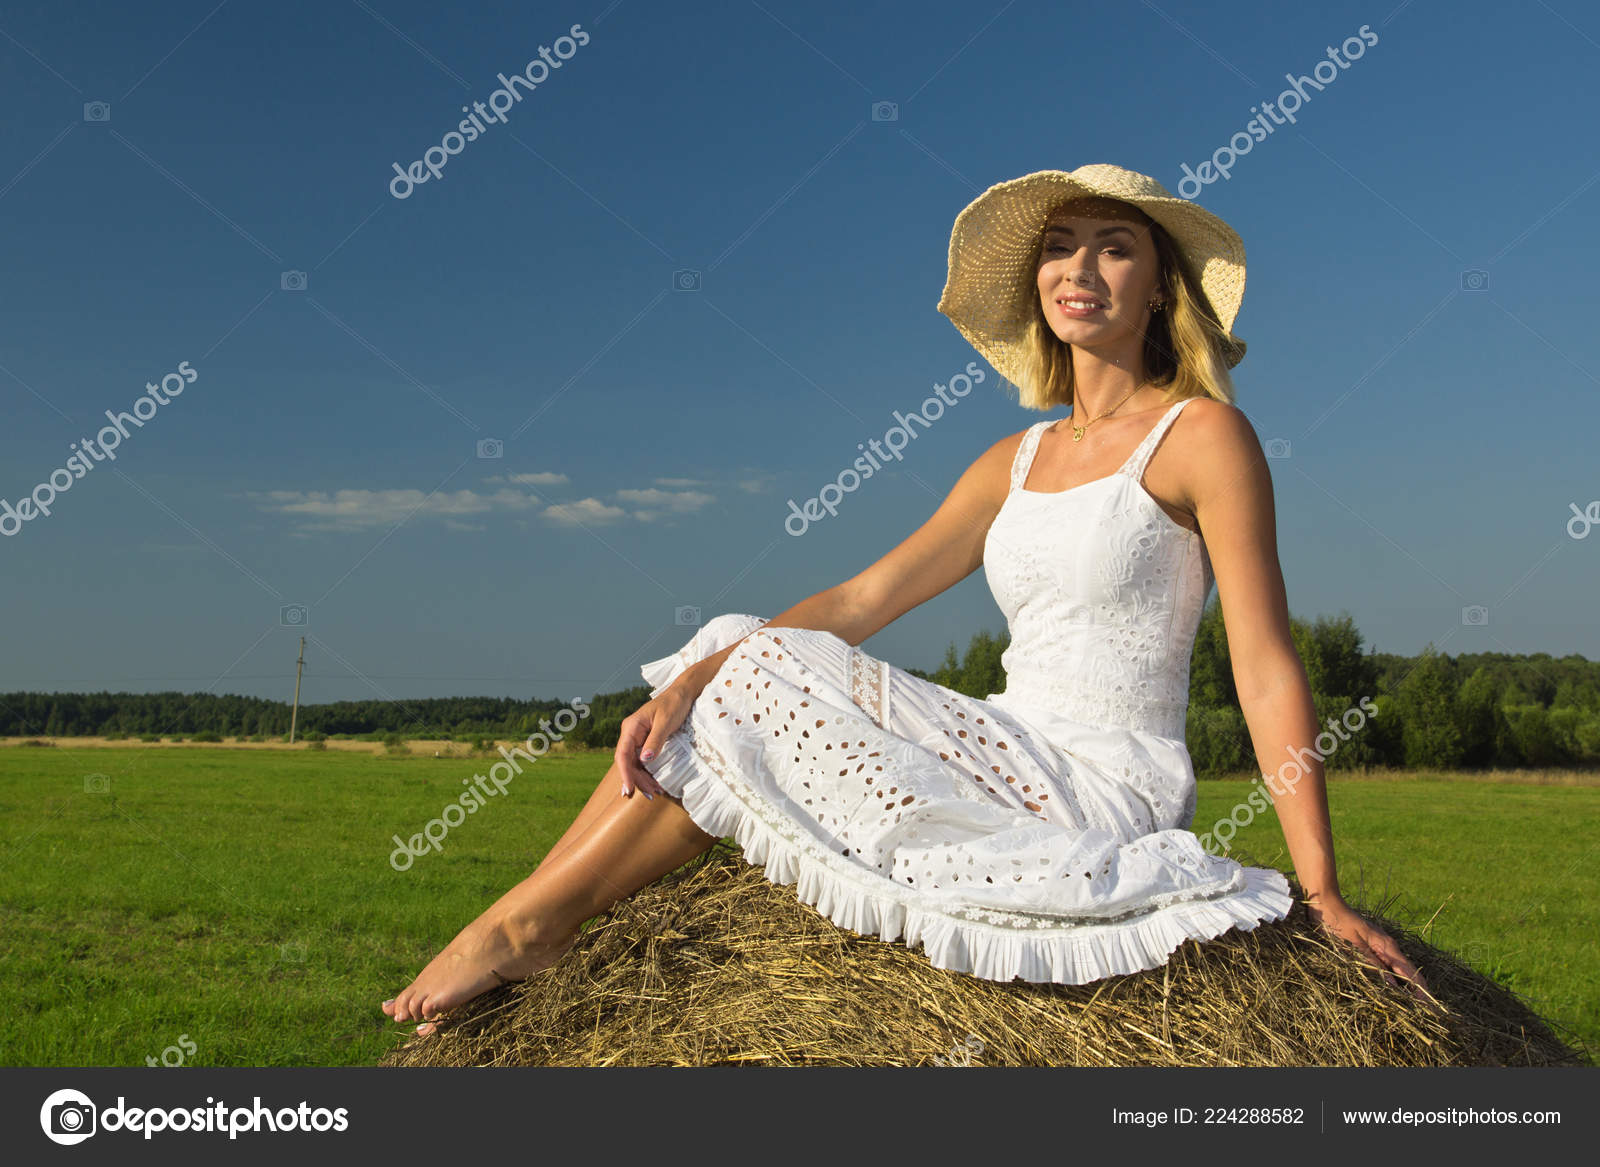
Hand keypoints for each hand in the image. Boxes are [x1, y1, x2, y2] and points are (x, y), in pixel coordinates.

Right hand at [614, 682, 694, 799]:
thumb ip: (655, 741)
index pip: (622, 754)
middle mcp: (631, 734)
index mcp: (631, 727)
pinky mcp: (646, 742)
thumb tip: (644, 760)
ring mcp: (638, 739)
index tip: (629, 789)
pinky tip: (656, 783)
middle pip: (628, 762)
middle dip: (637, 780)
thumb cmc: (674, 704)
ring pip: (635, 764)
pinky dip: (648, 773)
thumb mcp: (666, 722)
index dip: (625, 773)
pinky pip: (643, 761)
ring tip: (655, 792)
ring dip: (643, 779)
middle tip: (651, 795)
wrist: (683, 694)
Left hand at [1306, 893, 1432, 1002]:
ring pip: (1399, 970)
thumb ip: (1371, 964)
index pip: (1410, 972)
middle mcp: (1388, 947)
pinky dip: (1393, 978)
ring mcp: (1381, 946)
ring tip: (1410, 1006)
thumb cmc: (1336, 923)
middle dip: (1417, 991)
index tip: (1427, 1007)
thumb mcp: (1352, 946)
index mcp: (1386, 946)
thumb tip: (1394, 986)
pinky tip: (1391, 988)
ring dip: (1406, 986)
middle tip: (1421, 1012)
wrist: (1326, 903)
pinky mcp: (1372, 946)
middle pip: (1409, 972)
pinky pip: (1387, 965)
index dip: (1420, 990)